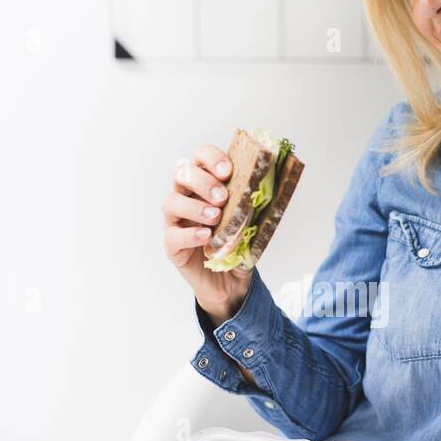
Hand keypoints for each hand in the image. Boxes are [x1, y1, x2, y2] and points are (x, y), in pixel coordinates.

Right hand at [162, 145, 253, 323]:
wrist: (232, 282)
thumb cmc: (238, 246)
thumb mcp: (252, 222)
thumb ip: (253, 204)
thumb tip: (269, 187)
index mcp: (205, 184)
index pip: (200, 157)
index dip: (211, 158)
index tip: (227, 170)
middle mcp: (186, 198)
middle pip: (182, 174)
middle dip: (202, 181)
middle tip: (222, 197)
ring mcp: (176, 221)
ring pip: (171, 201)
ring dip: (195, 207)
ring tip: (216, 218)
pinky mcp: (172, 245)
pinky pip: (172, 235)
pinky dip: (189, 234)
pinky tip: (206, 237)